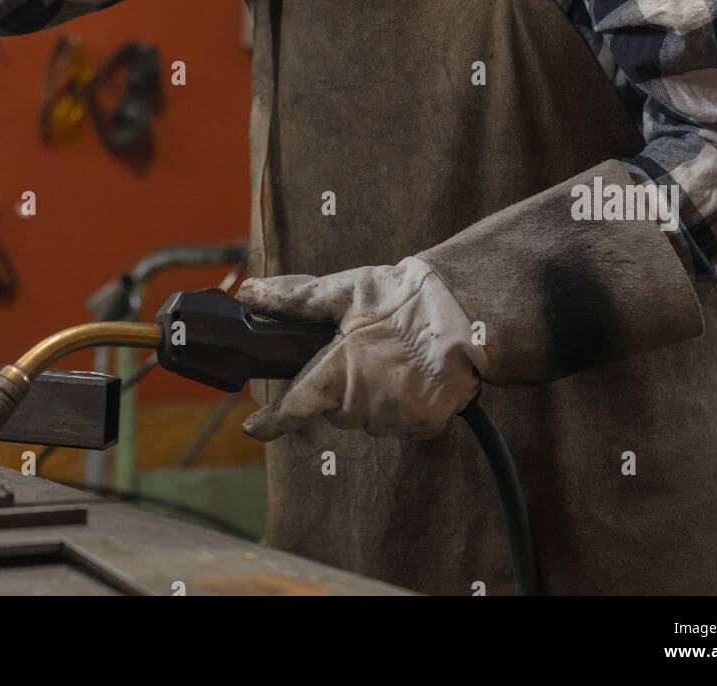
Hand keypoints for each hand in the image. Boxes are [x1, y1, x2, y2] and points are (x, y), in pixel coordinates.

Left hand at [237, 256, 487, 441]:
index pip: (295, 406)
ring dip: (371, 395)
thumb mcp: (345, 291)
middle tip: (360, 351)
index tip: (252, 426)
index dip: (271, 420)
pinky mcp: (425, 424)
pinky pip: (400, 421)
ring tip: (392, 358)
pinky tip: (413, 374)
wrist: (467, 312)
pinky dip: (401, 403)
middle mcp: (366, 402)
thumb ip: (294, 299)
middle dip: (339, 386)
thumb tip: (249, 293)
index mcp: (340, 371)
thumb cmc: (402, 299)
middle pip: (336, 408)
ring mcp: (398, 417)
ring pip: (368, 416)